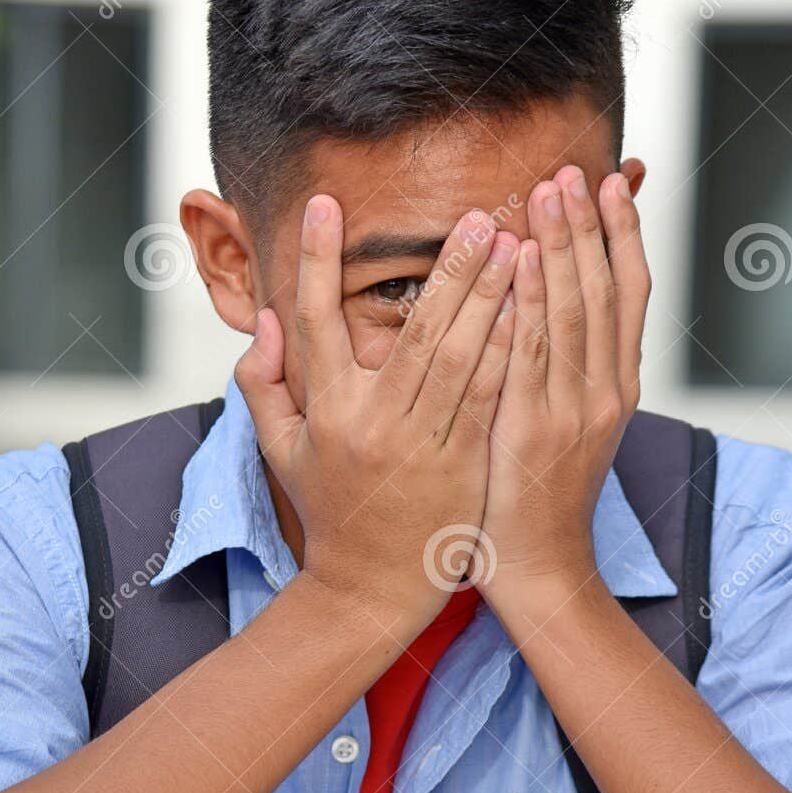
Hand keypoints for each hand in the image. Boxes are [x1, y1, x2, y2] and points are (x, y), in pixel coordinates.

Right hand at [235, 195, 518, 639]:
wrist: (370, 589)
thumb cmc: (330, 511)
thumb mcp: (281, 452)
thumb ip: (262, 385)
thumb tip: (269, 321)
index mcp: (325, 412)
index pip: (314, 321)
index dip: (314, 260)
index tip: (324, 204)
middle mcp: (373, 424)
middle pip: (413, 330)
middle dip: (448, 268)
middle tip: (478, 214)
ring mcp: (421, 447)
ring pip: (459, 357)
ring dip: (490, 296)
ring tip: (514, 243)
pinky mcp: (463, 466)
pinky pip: (489, 396)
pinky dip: (508, 348)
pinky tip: (529, 307)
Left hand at [475, 168, 649, 616]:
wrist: (538, 572)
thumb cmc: (537, 501)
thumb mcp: (566, 430)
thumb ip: (563, 373)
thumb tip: (547, 314)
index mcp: (615, 389)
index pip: (627, 295)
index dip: (620, 237)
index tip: (607, 186)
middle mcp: (603, 393)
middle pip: (603, 291)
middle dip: (587, 226)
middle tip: (570, 170)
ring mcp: (572, 412)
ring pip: (572, 313)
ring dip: (559, 248)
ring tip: (544, 195)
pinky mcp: (534, 430)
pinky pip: (532, 354)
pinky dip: (527, 303)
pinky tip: (515, 263)